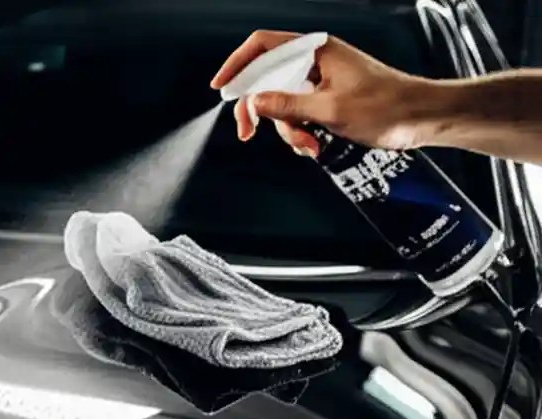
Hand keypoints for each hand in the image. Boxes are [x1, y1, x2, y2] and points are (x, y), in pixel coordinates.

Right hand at [210, 31, 434, 156]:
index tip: (221, 88)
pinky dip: (300, 132)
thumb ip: (289, 105)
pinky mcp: (326, 98)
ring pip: (282, 104)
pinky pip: (298, 114)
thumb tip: (254, 103)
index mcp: (315, 50)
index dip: (237, 64)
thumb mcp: (331, 108)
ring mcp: (320, 80)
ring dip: (288, 130)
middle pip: (267, 81)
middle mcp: (315, 61)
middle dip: (260, 111)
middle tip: (248, 134)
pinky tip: (315, 146)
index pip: (263, 46)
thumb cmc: (387, 107)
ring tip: (309, 146)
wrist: (422, 118)